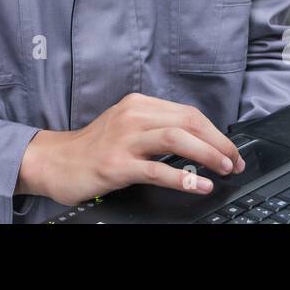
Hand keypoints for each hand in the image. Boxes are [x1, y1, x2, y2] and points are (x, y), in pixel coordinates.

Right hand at [15, 92, 244, 204]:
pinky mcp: (117, 165)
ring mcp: (124, 140)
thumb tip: (197, 141)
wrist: (54, 162)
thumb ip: (156, 127)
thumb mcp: (125, 126)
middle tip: (235, 161)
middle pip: (188, 121)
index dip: (214, 132)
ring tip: (225, 168)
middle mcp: (133, 116)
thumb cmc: (92, 148)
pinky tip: (199, 185)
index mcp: (138, 104)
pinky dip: (184, 178)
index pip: (187, 113)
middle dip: (219, 142)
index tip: (230, 149)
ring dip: (208, 154)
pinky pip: (158, 170)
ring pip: (177, 139)